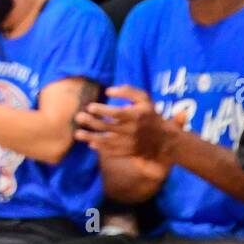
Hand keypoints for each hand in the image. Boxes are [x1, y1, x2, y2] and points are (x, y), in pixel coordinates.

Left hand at [74, 85, 188, 161]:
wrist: (165, 139)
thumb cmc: (150, 115)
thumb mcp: (144, 99)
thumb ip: (128, 91)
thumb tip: (109, 91)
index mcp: (136, 116)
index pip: (116, 113)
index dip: (102, 110)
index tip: (90, 107)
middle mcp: (132, 130)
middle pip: (108, 127)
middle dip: (91, 122)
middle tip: (78, 117)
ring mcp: (130, 143)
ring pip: (108, 141)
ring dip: (91, 138)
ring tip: (77, 134)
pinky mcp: (129, 152)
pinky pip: (113, 151)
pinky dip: (101, 148)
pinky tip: (90, 144)